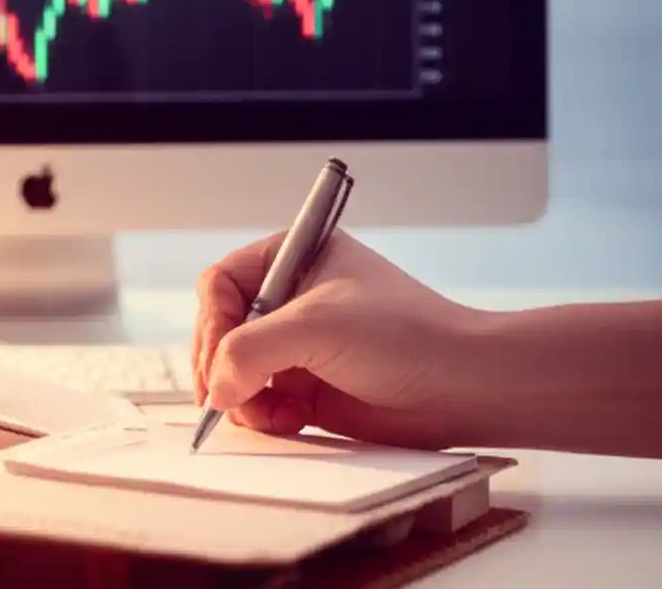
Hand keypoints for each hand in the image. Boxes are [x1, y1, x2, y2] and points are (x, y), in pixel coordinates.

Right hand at [192, 231, 487, 449]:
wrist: (464, 387)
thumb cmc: (404, 335)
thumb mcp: (316, 326)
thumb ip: (249, 350)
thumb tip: (215, 388)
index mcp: (294, 257)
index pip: (221, 283)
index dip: (213, 320)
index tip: (222, 354)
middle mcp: (291, 298)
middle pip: (220, 330)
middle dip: (221, 366)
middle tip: (227, 394)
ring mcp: (297, 345)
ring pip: (233, 371)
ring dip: (242, 397)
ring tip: (270, 412)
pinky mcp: (307, 388)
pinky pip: (257, 402)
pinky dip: (262, 416)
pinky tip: (292, 421)